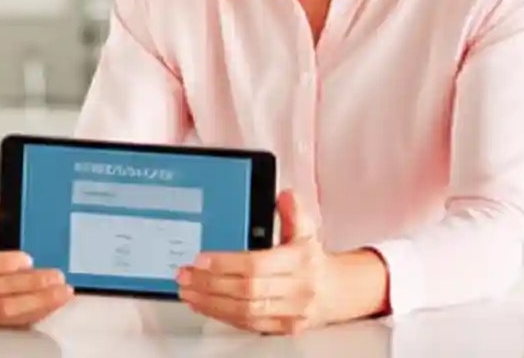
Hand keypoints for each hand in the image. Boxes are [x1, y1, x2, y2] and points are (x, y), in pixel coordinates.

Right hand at [0, 183, 73, 326]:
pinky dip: (40, 310)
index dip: (2, 263)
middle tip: (54, 275)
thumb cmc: (1, 238)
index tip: (27, 258)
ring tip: (60, 289)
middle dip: (28, 282)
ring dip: (37, 299)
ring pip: (6, 309)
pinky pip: (17, 321)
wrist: (11, 260)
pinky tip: (57, 299)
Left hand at [177, 189, 338, 334]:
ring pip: (245, 311)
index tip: (200, 259)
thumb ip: (292, 212)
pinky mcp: (283, 328)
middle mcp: (297, 289)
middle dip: (210, 283)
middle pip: (247, 291)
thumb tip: (285, 195)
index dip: (226, 263)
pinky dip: (221, 315)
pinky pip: (248, 325)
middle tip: (185, 275)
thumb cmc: (313, 261)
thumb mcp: (306, 230)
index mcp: (300, 261)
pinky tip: (204, 304)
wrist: (338, 292)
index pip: (257, 265)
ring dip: (210, 302)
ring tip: (188, 290)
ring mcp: (291, 312)